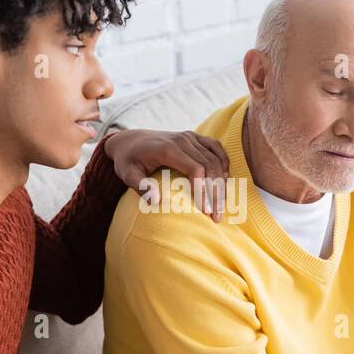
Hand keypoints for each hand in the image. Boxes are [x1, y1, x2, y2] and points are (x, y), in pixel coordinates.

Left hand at [103, 129, 230, 221]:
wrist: (129, 139)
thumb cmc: (127, 160)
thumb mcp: (127, 174)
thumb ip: (140, 187)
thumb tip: (156, 202)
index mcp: (168, 149)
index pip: (195, 169)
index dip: (203, 191)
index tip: (206, 211)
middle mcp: (183, 140)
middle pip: (209, 167)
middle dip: (216, 193)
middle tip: (217, 217)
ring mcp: (190, 137)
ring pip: (215, 159)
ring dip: (222, 183)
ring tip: (221, 206)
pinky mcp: (194, 137)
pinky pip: (216, 147)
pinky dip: (223, 162)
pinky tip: (226, 180)